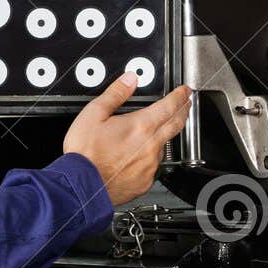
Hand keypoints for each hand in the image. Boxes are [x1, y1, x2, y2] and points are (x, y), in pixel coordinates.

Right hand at [62, 72, 191, 205]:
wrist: (81, 187)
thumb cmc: (85, 155)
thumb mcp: (93, 114)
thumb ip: (115, 94)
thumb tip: (129, 80)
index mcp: (140, 126)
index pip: (170, 106)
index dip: (180, 96)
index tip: (184, 91)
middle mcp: (150, 146)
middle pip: (176, 124)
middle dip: (183, 111)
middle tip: (186, 105)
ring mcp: (150, 165)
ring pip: (164, 146)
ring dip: (165, 135)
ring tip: (159, 130)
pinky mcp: (145, 181)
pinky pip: (153, 166)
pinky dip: (151, 157)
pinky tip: (140, 156)